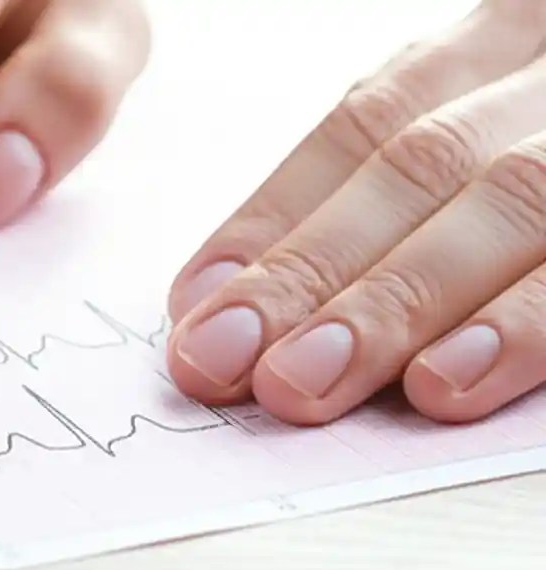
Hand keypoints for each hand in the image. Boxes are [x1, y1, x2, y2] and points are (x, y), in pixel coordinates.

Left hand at [164, 1, 545, 425]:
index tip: (196, 315)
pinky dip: (529, 327)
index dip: (273, 222)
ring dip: (404, 305)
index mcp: (490, 44)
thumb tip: (217, 295)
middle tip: (234, 367)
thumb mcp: (476, 114)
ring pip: (513, 205)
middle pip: (421, 167)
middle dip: (316, 274)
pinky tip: (456, 381)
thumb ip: (367, 191)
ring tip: (312, 385)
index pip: (359, 128)